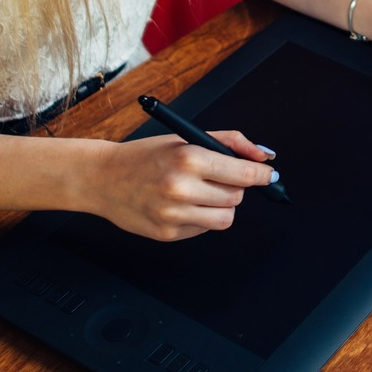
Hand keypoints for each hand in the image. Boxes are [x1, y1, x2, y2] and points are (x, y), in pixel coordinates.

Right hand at [83, 132, 276, 240]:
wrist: (102, 178)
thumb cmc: (146, 156)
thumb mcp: (186, 138)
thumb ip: (229, 142)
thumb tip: (264, 156)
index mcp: (189, 159)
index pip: (243, 175)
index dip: (261, 175)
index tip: (268, 175)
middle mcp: (182, 188)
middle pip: (237, 197)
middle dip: (234, 187)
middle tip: (217, 178)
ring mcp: (174, 215)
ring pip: (225, 217)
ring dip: (221, 205)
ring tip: (202, 192)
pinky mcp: (167, 234)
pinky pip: (204, 229)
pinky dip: (201, 217)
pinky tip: (183, 205)